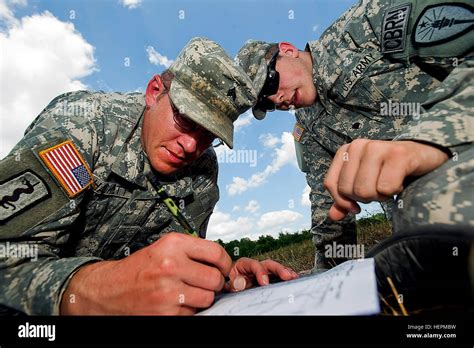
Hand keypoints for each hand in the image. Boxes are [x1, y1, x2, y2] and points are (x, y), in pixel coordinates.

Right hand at [60, 232, 231, 314]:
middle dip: (214, 282)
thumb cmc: (139, 269)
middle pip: (215, 278)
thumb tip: (221, 261)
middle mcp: (171, 266)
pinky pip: (192, 312)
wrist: (110, 290)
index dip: (225, 262)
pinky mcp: (165, 312)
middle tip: (206, 282)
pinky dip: (189, 309)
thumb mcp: (164, 248)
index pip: (215, 252)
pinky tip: (178, 302)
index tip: (225, 267)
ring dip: (203, 297)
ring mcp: (168, 291)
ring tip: (189, 292)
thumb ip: (191, 251)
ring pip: (207, 298)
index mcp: (173, 245)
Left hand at [224, 257, 297, 291]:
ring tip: (293, 277)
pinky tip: (293, 279)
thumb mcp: (230, 283)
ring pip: (276, 269)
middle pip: (269, 264)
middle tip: (286, 276)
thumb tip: (240, 283)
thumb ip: (234, 283)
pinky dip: (286, 276)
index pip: (254, 265)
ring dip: (285, 272)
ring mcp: (264, 272)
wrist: (232, 287)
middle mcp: (256, 266)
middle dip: (279, 269)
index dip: (260, 272)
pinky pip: (279, 276)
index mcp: (244, 264)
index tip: (265, 282)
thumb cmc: (231, 284)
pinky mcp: (269, 278)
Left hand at [324, 139, 448, 220]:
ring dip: (381, 195)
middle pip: (349, 190)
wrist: (422, 155)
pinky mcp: (397, 154)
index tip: (356, 205)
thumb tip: (333, 216)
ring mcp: (377, 147)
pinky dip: (395, 191)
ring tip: (389, 182)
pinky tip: (400, 180)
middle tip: (379, 187)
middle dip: (366, 197)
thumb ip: (346, 198)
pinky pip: (386, 188)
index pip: (331, 184)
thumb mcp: (363, 182)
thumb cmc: (388, 170)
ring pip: (365, 191)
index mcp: (346, 151)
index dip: (342, 201)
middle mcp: (358, 145)